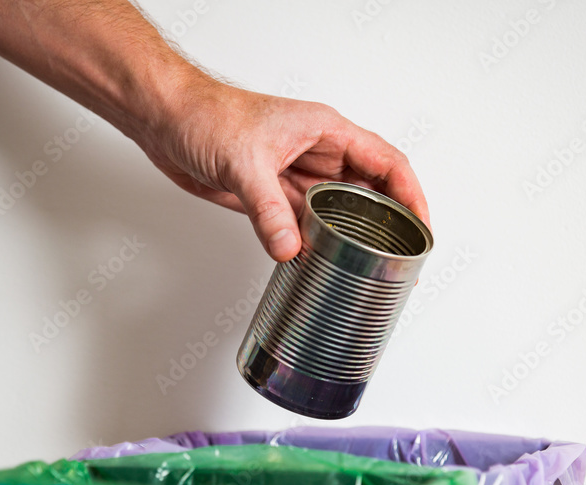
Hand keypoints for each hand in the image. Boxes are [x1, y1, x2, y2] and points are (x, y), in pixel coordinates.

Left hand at [128, 76, 430, 261]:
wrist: (164, 119)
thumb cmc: (205, 114)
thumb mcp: (243, 162)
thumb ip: (269, 210)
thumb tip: (291, 248)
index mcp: (327, 132)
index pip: (387, 163)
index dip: (411, 196)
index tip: (421, 228)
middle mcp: (318, 155)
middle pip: (370, 191)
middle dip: (388, 224)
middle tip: (399, 259)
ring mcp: (296, 177)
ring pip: (338, 211)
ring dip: (352, 238)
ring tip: (369, 268)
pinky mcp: (272, 196)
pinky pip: (306, 223)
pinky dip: (317, 244)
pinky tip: (323, 262)